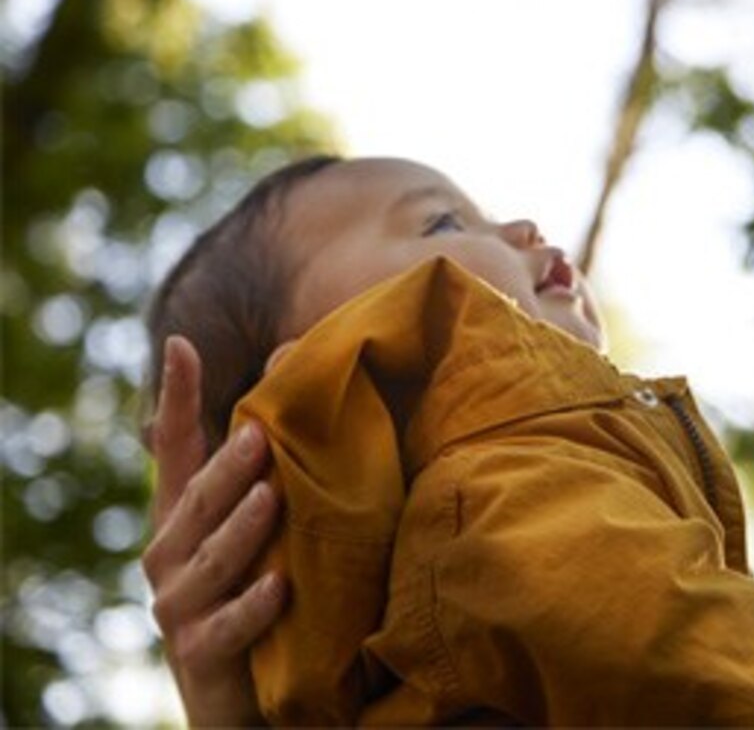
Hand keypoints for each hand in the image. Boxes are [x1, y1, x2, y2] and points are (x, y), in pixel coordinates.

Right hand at [142, 336, 285, 726]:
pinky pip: (227, 627)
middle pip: (198, 500)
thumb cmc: (257, 587)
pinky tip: (279, 585)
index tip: (183, 342)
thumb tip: (306, 387)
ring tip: (273, 498)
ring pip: (211, 559)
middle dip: (229, 467)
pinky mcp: (199, 653)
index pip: (175, 446)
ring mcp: (178, 606)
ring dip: (242, 529)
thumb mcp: (261, 526)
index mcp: (182, 514)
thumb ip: (271, 471)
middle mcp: (168, 554)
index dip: (177, 396)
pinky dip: (251, 606)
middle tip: (263, 431)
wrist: (243, 690)